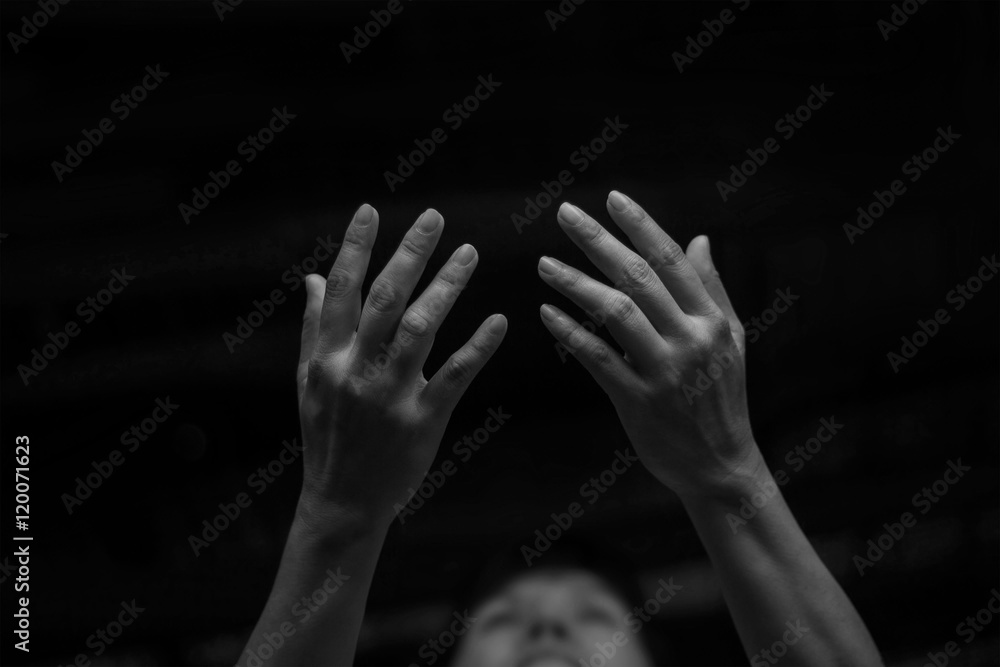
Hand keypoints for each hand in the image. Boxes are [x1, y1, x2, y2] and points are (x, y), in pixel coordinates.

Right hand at [296, 204, 506, 530]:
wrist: (343, 502)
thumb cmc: (327, 435)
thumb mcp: (309, 381)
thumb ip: (315, 327)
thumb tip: (312, 277)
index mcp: (327, 358)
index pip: (341, 290)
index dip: (356, 247)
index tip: (372, 209)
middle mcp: (356, 371)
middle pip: (386, 300)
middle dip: (410, 254)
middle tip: (435, 218)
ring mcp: (390, 396)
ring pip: (422, 330)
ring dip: (447, 287)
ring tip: (470, 253)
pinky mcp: (423, 421)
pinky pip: (455, 377)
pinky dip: (478, 347)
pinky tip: (499, 320)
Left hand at [537, 192, 759, 498]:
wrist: (720, 466)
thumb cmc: (722, 397)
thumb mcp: (731, 339)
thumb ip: (712, 288)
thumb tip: (699, 238)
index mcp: (712, 319)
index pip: (671, 260)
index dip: (640, 226)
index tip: (611, 198)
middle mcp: (690, 339)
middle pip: (638, 278)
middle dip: (598, 241)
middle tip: (564, 214)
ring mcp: (664, 371)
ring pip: (615, 313)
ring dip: (576, 283)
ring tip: (543, 264)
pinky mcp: (638, 401)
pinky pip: (598, 359)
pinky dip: (570, 333)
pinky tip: (546, 313)